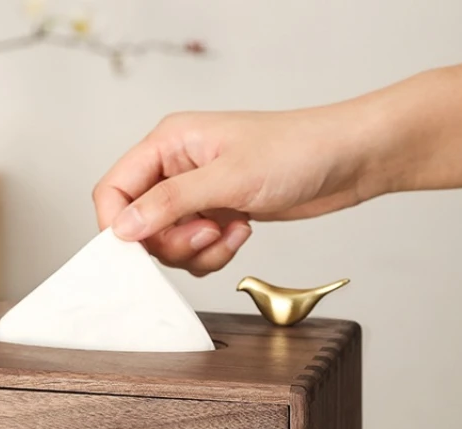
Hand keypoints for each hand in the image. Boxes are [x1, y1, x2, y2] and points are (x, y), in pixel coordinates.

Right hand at [93, 105, 384, 275]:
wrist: (347, 161)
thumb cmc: (297, 150)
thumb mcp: (227, 178)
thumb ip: (168, 203)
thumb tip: (122, 228)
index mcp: (168, 144)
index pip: (114, 189)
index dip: (118, 224)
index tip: (139, 249)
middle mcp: (175, 168)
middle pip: (139, 225)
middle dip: (171, 242)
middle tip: (206, 234)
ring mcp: (195, 194)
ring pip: (167, 243)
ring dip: (197, 250)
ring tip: (230, 231)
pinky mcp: (214, 214)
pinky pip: (194, 251)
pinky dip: (215, 253)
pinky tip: (242, 231)